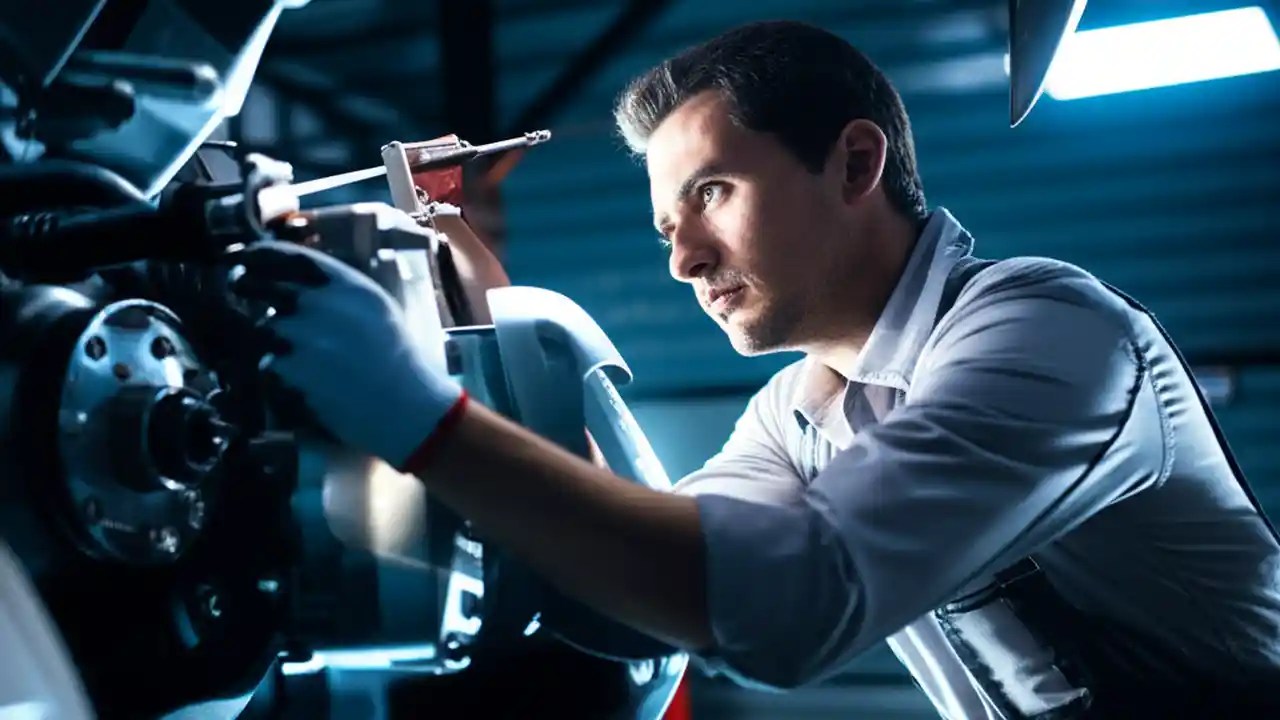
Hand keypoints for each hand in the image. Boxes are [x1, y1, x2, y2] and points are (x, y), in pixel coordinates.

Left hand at [227, 240, 466, 468]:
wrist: (406, 407)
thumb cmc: (399, 359)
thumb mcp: (378, 310)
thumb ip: (342, 292)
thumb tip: (301, 284)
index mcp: (348, 284)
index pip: (290, 256)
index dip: (260, 254)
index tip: (245, 256)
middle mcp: (321, 303)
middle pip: (260, 283)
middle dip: (243, 283)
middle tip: (238, 286)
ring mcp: (302, 336)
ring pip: (264, 328)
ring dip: (270, 338)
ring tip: (288, 353)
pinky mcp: (290, 369)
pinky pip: (269, 364)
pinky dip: (277, 373)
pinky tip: (298, 382)